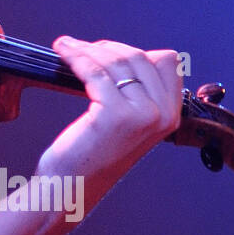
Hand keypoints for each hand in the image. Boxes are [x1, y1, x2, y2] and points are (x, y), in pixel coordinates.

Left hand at [38, 36, 182, 210]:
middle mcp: (165, 115)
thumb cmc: (90, 153)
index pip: (166, 62)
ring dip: (85, 49)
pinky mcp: (116, 115)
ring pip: (116, 61)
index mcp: (172, 115)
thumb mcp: (126, 121)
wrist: (69, 188)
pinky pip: (94, 71)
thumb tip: (119, 51)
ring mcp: (143, 115)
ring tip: (64, 46)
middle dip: (105, 47)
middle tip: (78, 47)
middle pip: (139, 57)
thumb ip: (135, 92)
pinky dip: (75, 57)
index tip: (103, 49)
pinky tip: (62, 52)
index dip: (132, 51)